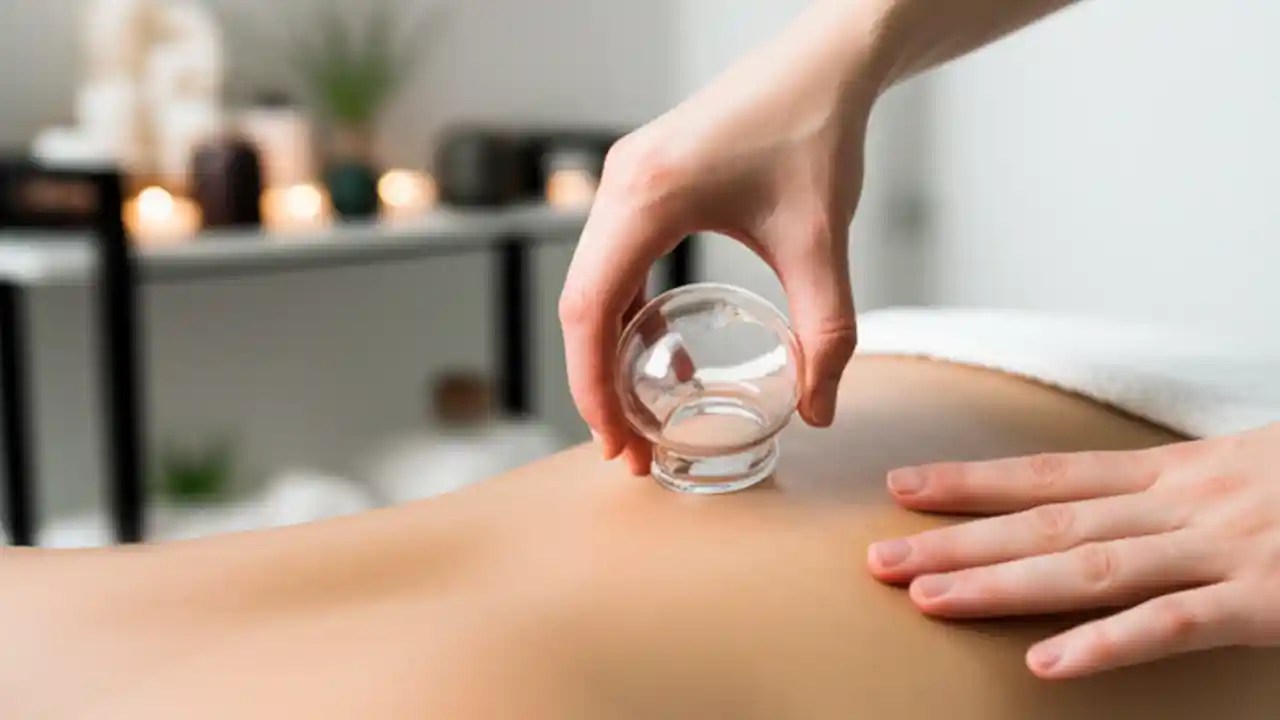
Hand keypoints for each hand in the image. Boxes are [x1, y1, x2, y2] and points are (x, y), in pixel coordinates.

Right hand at [559, 11, 879, 472]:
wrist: (822, 63)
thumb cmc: (815, 133)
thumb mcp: (823, 243)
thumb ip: (827, 332)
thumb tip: (820, 410)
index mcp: (647, 195)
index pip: (589, 309)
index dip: (593, 388)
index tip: (621, 443)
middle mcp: (618, 185)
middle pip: (579, 305)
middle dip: (599, 385)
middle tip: (633, 449)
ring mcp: (623, 180)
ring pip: (591, 285)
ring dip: (610, 352)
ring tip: (643, 413)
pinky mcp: (641, 180)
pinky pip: (614, 260)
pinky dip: (627, 314)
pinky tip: (664, 351)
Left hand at [867, 423, 1279, 678]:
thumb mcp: (1255, 472)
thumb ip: (1188, 495)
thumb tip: (1130, 512)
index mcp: (1184, 473)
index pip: (1054, 474)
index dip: (975, 483)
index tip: (905, 485)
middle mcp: (1189, 504)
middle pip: (1047, 523)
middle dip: (958, 539)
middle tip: (876, 556)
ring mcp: (1226, 549)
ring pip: (1089, 567)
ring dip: (1000, 585)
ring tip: (923, 598)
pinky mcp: (1270, 599)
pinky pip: (1176, 626)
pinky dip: (1109, 645)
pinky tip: (1046, 665)